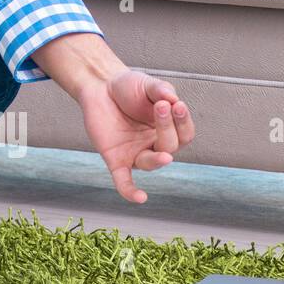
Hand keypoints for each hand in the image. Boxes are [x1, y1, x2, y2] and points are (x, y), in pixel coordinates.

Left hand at [78, 69, 194, 202]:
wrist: (99, 85)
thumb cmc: (128, 87)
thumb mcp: (147, 85)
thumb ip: (161, 90)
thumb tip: (174, 99)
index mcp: (168, 130)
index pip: (184, 134)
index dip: (183, 121)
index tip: (176, 104)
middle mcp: (154, 145)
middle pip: (170, 147)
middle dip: (167, 128)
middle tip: (160, 106)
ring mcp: (135, 153)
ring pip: (151, 163)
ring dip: (158, 159)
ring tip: (165, 156)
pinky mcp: (115, 158)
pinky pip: (124, 180)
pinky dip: (130, 190)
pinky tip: (140, 198)